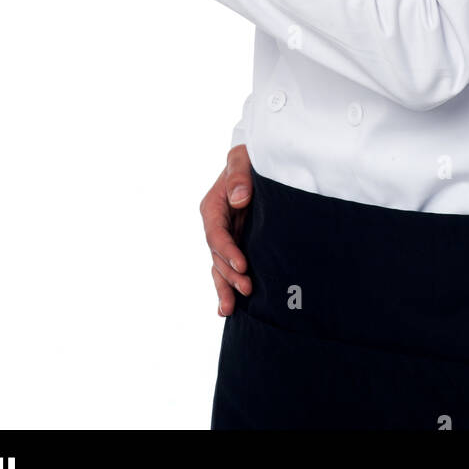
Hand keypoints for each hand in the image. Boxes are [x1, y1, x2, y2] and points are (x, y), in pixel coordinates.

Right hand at [200, 144, 252, 315]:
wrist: (256, 162)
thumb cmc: (247, 159)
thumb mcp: (241, 160)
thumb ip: (238, 176)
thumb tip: (239, 198)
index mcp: (212, 207)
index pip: (216, 234)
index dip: (227, 251)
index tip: (243, 265)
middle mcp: (215, 226)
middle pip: (217, 256)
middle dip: (229, 274)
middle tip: (247, 288)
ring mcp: (225, 236)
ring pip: (220, 266)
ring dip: (225, 287)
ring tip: (229, 309)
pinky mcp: (236, 243)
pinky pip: (228, 267)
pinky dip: (226, 285)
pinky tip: (228, 307)